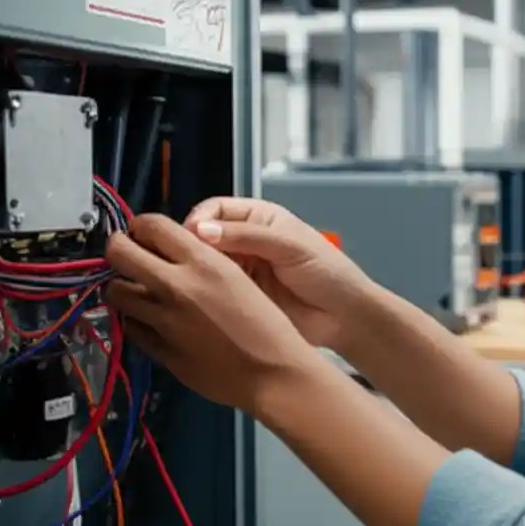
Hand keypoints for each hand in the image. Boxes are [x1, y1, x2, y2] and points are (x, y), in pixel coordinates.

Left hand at [103, 213, 324, 414]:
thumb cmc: (266, 324)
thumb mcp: (237, 276)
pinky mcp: (160, 350)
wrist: (273, 373)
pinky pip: (130, 327)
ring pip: (115, 291)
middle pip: (119, 252)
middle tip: (123, 254)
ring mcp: (164, 320)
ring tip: (134, 290)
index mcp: (203, 262)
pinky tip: (150, 321)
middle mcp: (177, 286)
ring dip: (121, 287)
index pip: (150, 225)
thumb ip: (200, 261)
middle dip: (117, 248)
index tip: (141, 233)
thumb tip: (169, 252)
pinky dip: (136, 320)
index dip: (140, 226)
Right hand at [182, 197, 382, 351]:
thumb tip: (201, 230)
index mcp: (258, 218)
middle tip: (181, 262)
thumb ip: (248, 237)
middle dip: (189, 246)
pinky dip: (201, 292)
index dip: (198, 220)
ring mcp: (240, 269)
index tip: (189, 237)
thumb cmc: (327, 271)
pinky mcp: (238, 296)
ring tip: (184, 281)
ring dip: (193, 270)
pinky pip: (211, 289)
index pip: (214, 209)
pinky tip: (194, 298)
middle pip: (202, 236)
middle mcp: (244, 240)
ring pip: (203, 264)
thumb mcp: (289, 246)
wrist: (344, 316)